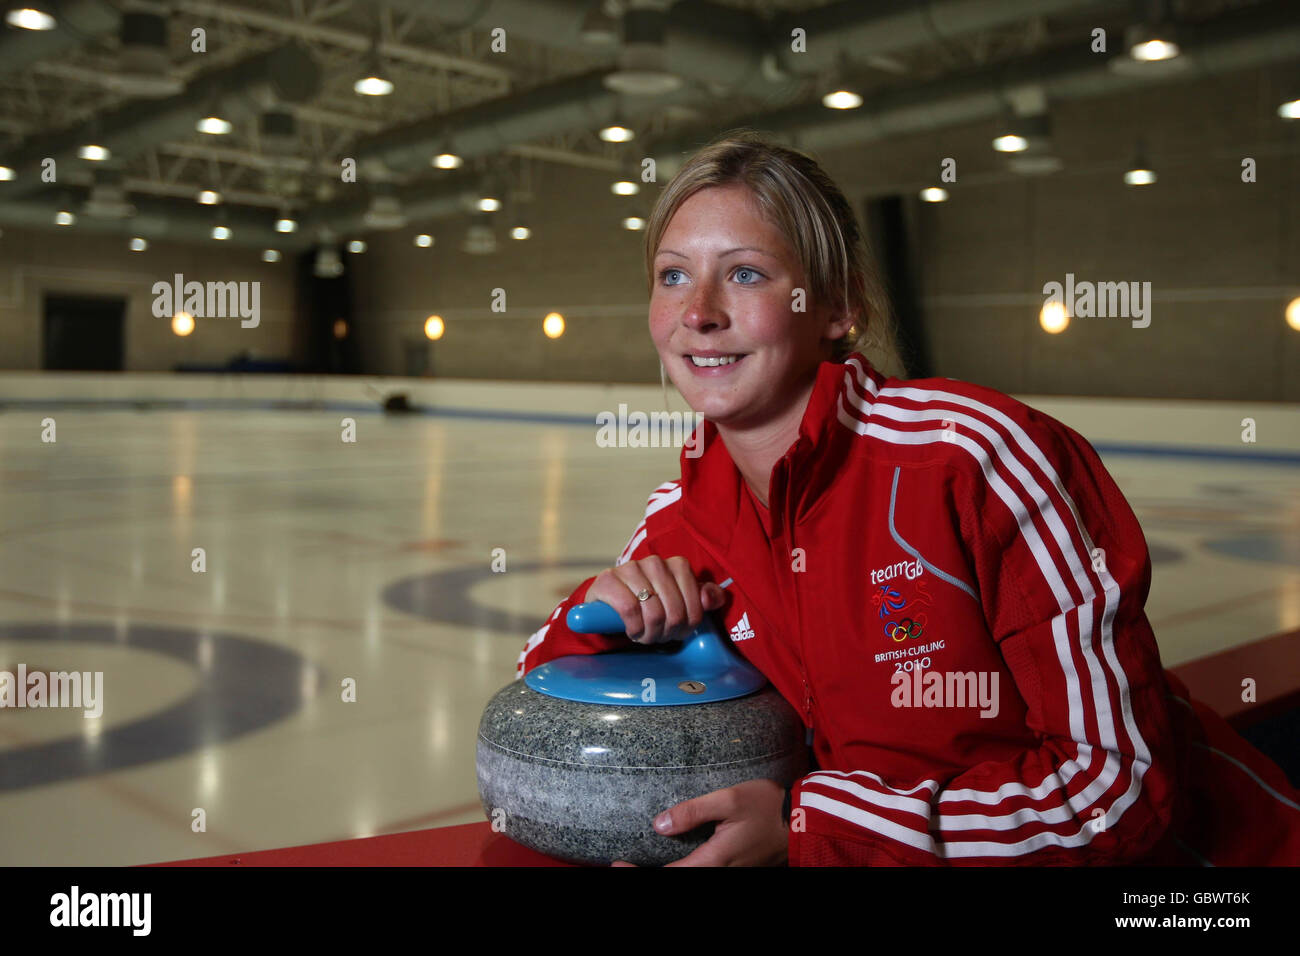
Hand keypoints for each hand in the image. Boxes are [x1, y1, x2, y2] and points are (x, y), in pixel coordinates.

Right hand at [584, 555, 725, 644]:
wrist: (609, 599)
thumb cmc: (648, 601)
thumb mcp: (679, 600)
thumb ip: (702, 597)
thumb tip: (712, 599)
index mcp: (677, 565)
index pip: (695, 604)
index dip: (687, 625)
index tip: (677, 632)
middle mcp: (655, 562)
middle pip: (674, 610)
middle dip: (668, 631)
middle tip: (659, 637)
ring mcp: (631, 568)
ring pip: (653, 611)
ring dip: (650, 632)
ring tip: (645, 635)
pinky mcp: (609, 579)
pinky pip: (629, 609)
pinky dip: (634, 627)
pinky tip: (632, 630)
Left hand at [610, 779, 788, 866]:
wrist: (803, 822)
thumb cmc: (769, 807)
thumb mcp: (730, 800)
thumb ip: (693, 812)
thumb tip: (659, 825)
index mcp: (714, 861)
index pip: (668, 876)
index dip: (638, 873)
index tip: (616, 864)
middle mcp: (720, 874)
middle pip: (677, 881)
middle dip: (646, 874)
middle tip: (620, 865)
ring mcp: (728, 875)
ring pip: (690, 878)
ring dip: (665, 872)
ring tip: (640, 863)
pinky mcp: (733, 870)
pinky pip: (700, 873)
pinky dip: (681, 869)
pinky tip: (670, 860)